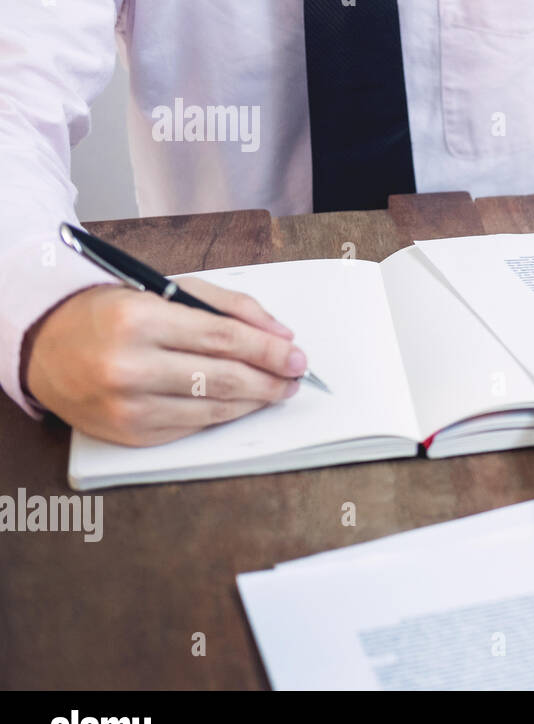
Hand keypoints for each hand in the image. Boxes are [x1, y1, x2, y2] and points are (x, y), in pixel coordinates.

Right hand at [23, 278, 303, 446]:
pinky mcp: (130, 433)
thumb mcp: (168, 290)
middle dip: (270, 379)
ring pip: (213, 408)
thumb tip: (281, 336)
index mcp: (139, 319)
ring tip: (276, 389)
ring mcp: (128, 406)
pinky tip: (242, 404)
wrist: (46, 346)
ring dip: (254, 400)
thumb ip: (229, 308)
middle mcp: (129, 366)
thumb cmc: (114, 313)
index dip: (268, 350)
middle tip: (295, 377)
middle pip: (223, 378)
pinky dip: (225, 415)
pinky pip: (193, 427)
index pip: (223, 338)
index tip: (297, 356)